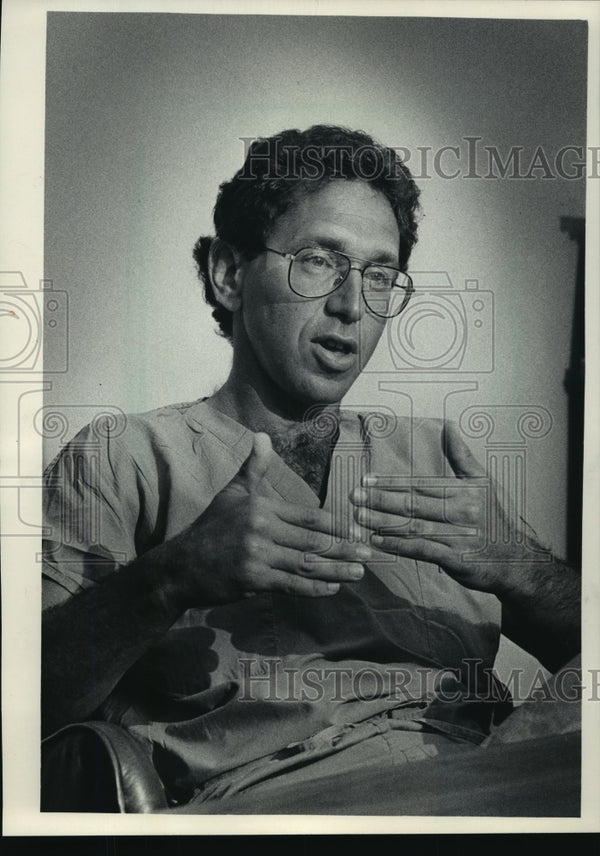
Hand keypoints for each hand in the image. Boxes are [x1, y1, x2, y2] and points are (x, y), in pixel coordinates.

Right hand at [161, 433, 372, 606]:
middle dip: (344, 548)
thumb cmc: (212, 527)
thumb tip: (262, 436)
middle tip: (369, 553)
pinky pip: (291, 585)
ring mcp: (258, 557)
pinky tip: (332, 588)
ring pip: (306, 564)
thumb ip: (254, 467)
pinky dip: (314, 588)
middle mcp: (261, 530)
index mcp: (262, 507)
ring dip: (336, 570)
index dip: (337, 524)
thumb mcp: (232, 493)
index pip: (309, 516)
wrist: (182, 565)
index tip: (358, 530)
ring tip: (359, 572)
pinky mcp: (253, 581)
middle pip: (313, 541)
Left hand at [349, 422, 537, 593]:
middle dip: (380, 500)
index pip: (421, 484)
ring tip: (358, 517)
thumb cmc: (495, 518)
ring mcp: (458, 536)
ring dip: (383, 522)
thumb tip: (448, 425)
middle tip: (354, 496)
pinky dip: (398, 546)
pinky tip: (378, 541)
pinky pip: (422, 550)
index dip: (391, 482)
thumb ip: (462, 456)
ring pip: (414, 527)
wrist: (518, 559)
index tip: (367, 480)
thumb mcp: (484, 482)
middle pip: (413, 504)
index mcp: (464, 491)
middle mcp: (461, 511)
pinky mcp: (456, 559)